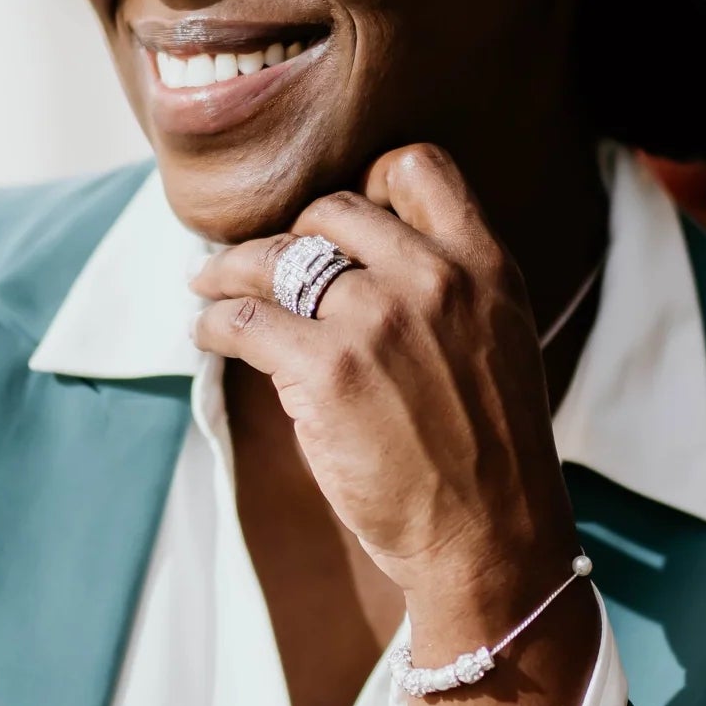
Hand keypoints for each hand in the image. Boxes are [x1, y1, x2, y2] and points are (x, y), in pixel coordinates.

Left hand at [189, 144, 581, 618]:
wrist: (491, 539)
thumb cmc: (490, 451)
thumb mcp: (498, 341)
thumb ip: (447, 288)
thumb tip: (357, 257)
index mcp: (485, 265)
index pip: (416, 166)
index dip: (367, 182)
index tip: (335, 219)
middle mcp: (434, 277)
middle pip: (331, 209)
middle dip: (289, 233)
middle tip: (263, 261)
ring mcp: (378, 319)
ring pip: (275, 257)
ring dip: (230, 267)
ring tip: (207, 281)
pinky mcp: (327, 370)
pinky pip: (244, 318)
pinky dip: (214, 320)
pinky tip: (207, 330)